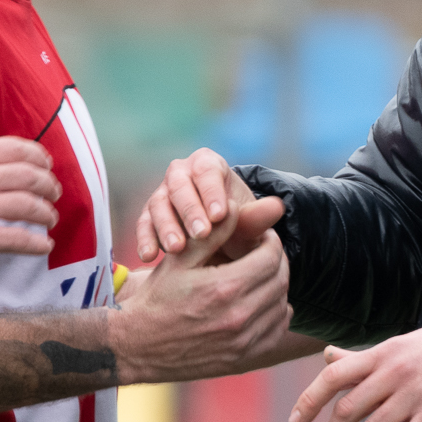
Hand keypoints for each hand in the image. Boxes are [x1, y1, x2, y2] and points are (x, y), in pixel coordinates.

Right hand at [0, 135, 61, 264]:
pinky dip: (39, 243)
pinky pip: (20, 239)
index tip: (46, 167)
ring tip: (50, 220)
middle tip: (53, 194)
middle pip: (33, 176)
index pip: (19, 149)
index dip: (40, 158)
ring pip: (32, 207)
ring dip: (48, 214)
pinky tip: (45, 246)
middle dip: (50, 186)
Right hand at [111, 194, 295, 382]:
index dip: (270, 242)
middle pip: (280, 279)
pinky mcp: (244, 358)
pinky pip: (277, 330)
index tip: (262, 238)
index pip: (271, 257)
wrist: (138, 346)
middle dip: (276, 261)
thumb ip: (210, 234)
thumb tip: (234, 206)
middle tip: (263, 254)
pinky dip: (276, 313)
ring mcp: (243, 341)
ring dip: (277, 286)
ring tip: (260, 276)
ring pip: (282, 305)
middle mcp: (238, 316)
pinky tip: (260, 303)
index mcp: (224, 287)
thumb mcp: (178, 260)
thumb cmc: (156, 299)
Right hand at [136, 147, 259, 258]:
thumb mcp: (248, 226)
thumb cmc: (236, 228)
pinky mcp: (149, 215)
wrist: (220, 244)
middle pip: (179, 185)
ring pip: (158, 204)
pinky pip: (143, 224)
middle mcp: (181, 174)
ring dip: (166, 226)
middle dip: (190, 210)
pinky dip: (146, 239)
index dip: (212, 192)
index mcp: (208, 165)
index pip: (207, 172)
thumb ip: (257, 217)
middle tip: (201, 234)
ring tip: (177, 249)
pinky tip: (150, 256)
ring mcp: (162, 194)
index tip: (220, 216)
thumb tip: (277, 207)